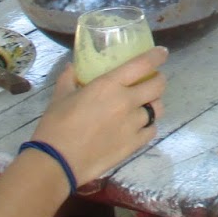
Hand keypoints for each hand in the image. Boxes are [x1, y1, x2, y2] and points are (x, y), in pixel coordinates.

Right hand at [31, 46, 169, 183]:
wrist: (57, 162)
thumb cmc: (56, 126)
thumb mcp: (60, 97)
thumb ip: (69, 78)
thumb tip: (72, 66)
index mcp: (109, 85)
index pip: (142, 64)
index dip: (156, 56)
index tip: (162, 53)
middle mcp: (127, 102)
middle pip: (158, 86)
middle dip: (158, 80)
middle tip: (151, 82)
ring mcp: (133, 125)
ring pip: (158, 109)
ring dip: (154, 104)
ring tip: (145, 105)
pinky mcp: (134, 145)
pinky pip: (151, 130)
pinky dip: (148, 126)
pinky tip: (140, 127)